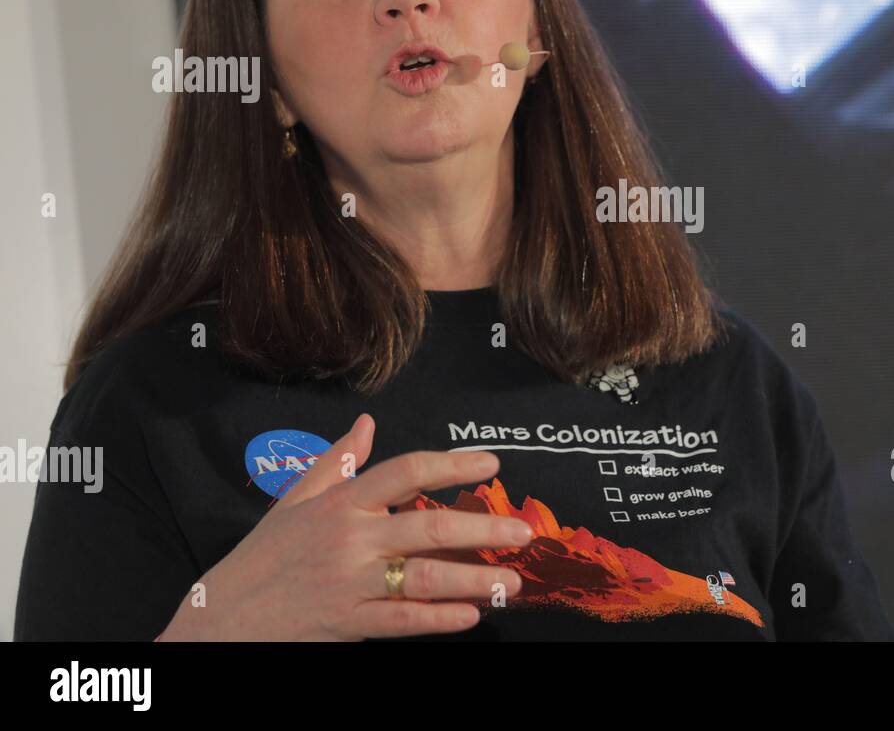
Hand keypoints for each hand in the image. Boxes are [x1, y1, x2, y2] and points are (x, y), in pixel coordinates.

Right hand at [157, 414, 533, 639]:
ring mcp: (350, 583)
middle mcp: (351, 539)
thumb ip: (336, 460)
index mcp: (341, 502)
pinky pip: (402, 621)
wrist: (219, 619)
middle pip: (429, 527)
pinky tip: (471, 615)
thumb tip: (367, 422)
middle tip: (522, 532)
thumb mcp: (293, 499)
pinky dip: (439, 619)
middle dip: (483, 529)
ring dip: (475, 579)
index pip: (406, 471)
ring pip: (425, 578)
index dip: (453, 466)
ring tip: (513, 580)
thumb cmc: (261, 557)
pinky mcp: (347, 623)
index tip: (491, 466)